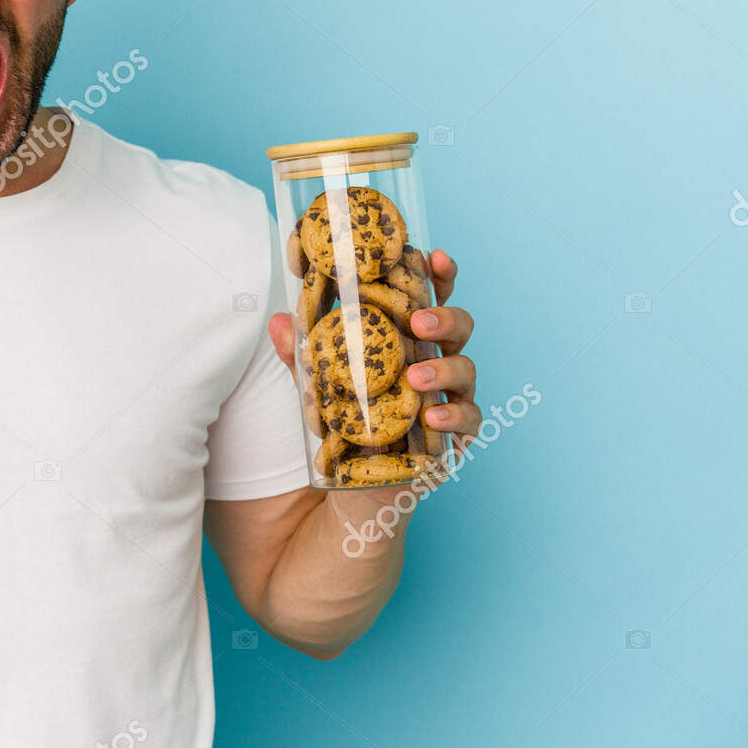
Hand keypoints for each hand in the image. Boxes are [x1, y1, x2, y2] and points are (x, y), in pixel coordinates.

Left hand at [268, 249, 477, 499]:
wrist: (349, 490)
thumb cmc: (342, 423)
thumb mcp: (316, 386)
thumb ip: (301, 356)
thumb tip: (279, 322)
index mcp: (406, 341)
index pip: (429, 299)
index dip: (437, 276)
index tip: (433, 256)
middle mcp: (433, 363)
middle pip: (457, 328)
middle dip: (444, 318)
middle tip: (418, 322)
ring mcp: (446, 399)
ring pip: (466, 370)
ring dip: (444, 368)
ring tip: (415, 377)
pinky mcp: (450, 438)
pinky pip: (468, 421)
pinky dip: (454, 416)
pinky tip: (431, 416)